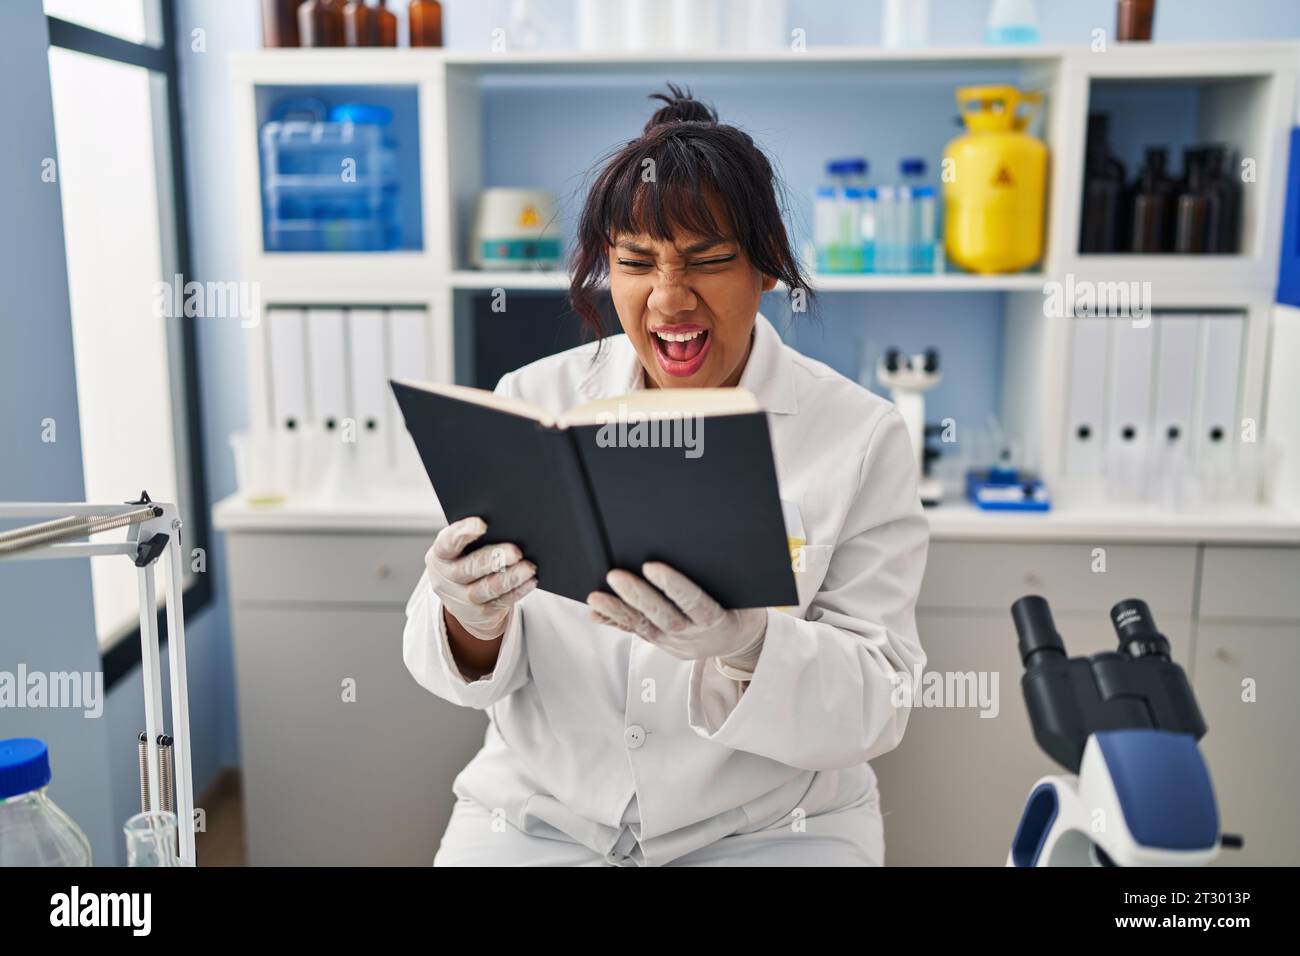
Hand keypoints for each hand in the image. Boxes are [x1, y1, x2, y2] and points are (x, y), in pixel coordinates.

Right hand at [425, 517, 536, 640]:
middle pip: (468, 568)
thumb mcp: (460, 548)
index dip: (462, 533)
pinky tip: (530, 581)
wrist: (460, 598)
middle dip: (494, 559)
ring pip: (486, 589)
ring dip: (510, 578)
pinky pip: (500, 602)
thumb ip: (474, 538)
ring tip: (529, 567)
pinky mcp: (479, 614)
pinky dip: (517, 591)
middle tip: (516, 551)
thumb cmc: (465, 560)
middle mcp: (445, 579)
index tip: (482, 524)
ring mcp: (461, 600)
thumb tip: (505, 525)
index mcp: (440, 555)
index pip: (447, 543)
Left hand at [587, 562, 766, 674]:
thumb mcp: (744, 594)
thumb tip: (708, 546)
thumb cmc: (741, 608)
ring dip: (618, 611)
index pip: (694, 602)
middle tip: (614, 575)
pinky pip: (636, 632)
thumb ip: (722, 576)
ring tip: (596, 596)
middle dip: (638, 596)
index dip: (674, 586)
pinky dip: (615, 622)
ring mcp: (675, 643)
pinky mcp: (662, 644)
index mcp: (718, 620)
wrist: (740, 643)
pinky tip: (596, 613)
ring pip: (644, 627)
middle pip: (664, 617)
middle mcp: (694, 635)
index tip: (652, 567)